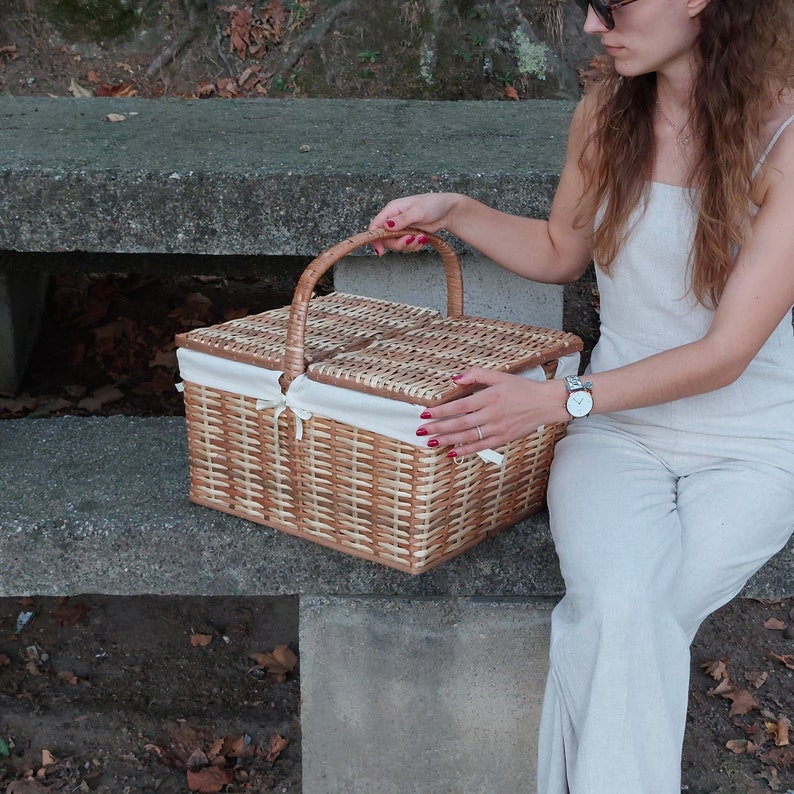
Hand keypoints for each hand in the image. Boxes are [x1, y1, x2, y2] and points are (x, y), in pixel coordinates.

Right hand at [368, 193, 461, 255]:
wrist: (447, 210)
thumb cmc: (433, 205)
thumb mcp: (418, 211)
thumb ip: (402, 220)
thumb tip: (386, 226)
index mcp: (392, 210)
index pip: (375, 226)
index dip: (375, 239)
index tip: (380, 251)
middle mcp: (393, 219)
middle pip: (385, 239)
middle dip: (399, 243)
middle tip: (411, 239)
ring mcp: (401, 228)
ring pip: (396, 244)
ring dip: (409, 245)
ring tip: (421, 237)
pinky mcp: (408, 234)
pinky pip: (406, 246)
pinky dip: (414, 246)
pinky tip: (423, 238)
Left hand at [415, 369, 568, 457]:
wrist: (546, 403)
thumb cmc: (522, 388)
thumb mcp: (500, 375)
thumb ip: (476, 375)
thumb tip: (455, 378)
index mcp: (489, 397)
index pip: (459, 406)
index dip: (441, 411)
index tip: (426, 414)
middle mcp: (492, 414)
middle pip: (460, 423)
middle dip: (438, 428)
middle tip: (422, 430)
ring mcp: (497, 428)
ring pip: (468, 436)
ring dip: (447, 440)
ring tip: (431, 442)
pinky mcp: (503, 438)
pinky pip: (481, 446)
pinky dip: (466, 451)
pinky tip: (452, 452)